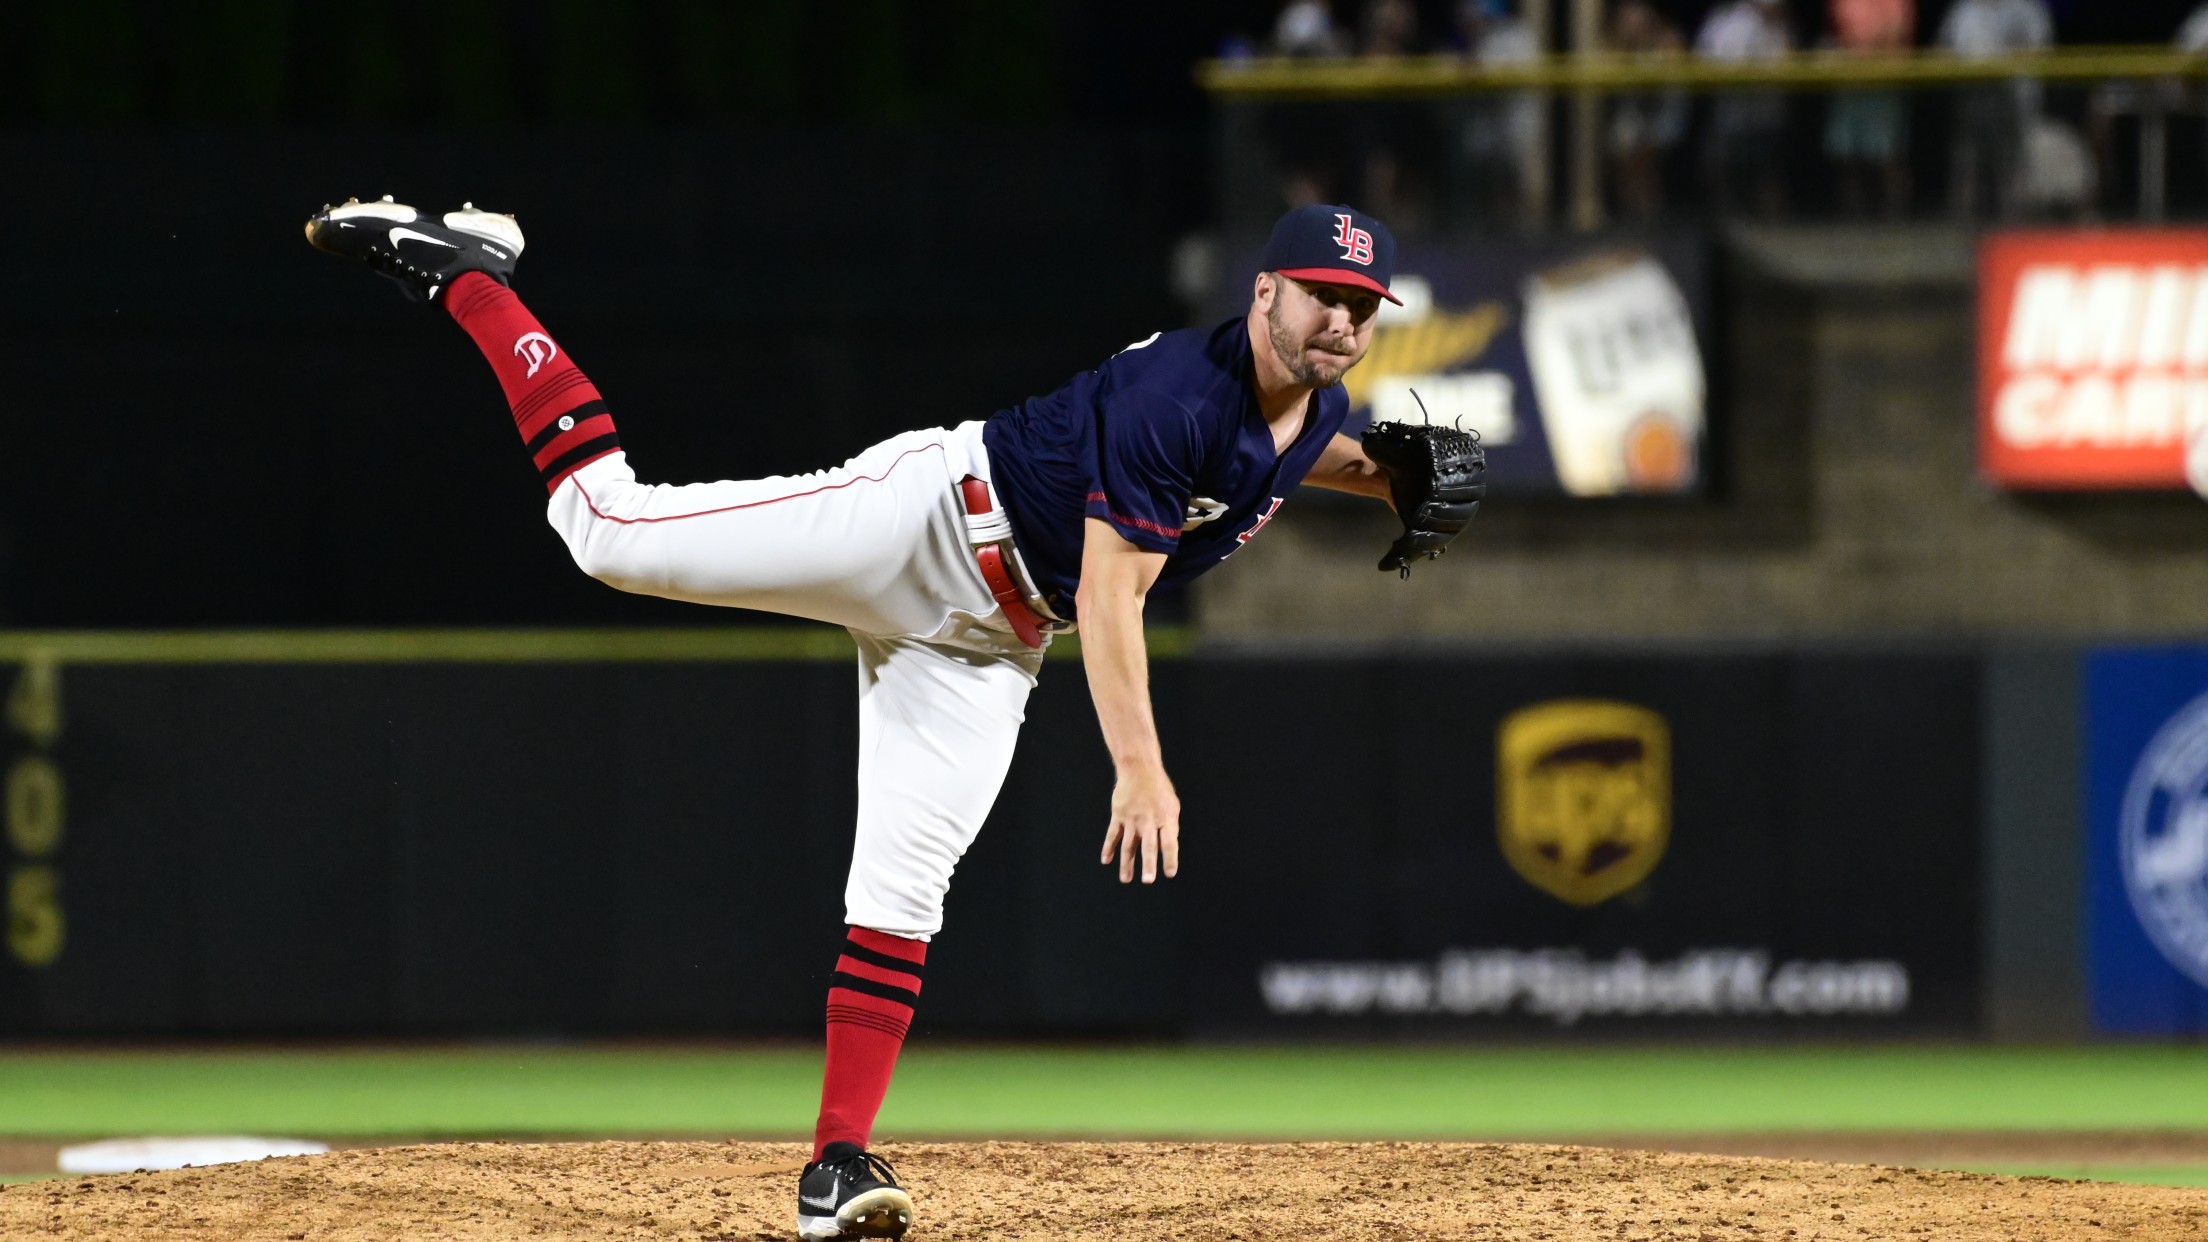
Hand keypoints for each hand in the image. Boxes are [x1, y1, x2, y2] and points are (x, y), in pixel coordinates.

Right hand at [1100, 764, 1180, 883]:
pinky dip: (1108, 847)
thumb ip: (1171, 826)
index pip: (1169, 842)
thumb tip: (1170, 846)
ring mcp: (1132, 818)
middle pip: (1148, 845)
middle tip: (1148, 880)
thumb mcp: (1173, 805)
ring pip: (1128, 844)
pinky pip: (1112, 834)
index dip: (1170, 859)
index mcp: (1165, 818)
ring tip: (1126, 879)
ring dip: (1127, 863)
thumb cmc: (1159, 788)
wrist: (1139, 769)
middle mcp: (1148, 820)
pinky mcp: (1118, 815)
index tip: (1169, 874)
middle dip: (1148, 864)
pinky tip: (1106, 859)